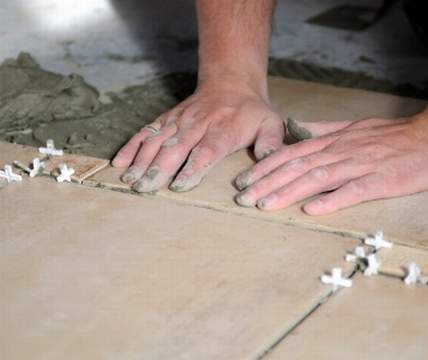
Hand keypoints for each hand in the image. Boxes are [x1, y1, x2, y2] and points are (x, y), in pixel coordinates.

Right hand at [111, 82, 283, 191]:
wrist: (231, 83)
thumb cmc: (252, 112)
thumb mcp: (270, 124)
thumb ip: (271, 143)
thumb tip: (268, 162)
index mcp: (223, 129)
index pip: (206, 150)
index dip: (192, 167)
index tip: (178, 184)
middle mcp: (197, 124)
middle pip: (175, 148)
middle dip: (158, 169)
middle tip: (145, 188)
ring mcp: (179, 121)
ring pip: (157, 140)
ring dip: (141, 160)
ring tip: (129, 180)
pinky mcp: (167, 120)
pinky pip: (146, 132)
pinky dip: (132, 146)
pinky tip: (119, 163)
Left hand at [233, 115, 427, 214]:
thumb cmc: (397, 135)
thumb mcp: (357, 126)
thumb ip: (328, 130)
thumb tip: (299, 131)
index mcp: (336, 140)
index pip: (293, 152)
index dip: (266, 167)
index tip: (244, 180)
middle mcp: (343, 150)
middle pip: (298, 166)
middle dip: (267, 182)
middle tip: (242, 198)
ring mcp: (361, 165)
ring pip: (318, 178)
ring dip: (289, 192)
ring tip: (265, 206)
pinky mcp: (381, 180)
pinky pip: (353, 191)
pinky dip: (332, 201)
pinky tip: (313, 211)